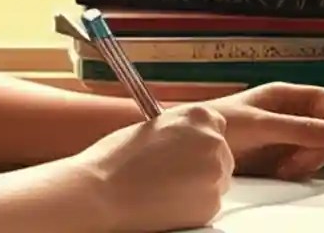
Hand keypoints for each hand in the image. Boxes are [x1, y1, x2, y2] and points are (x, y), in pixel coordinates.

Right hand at [73, 103, 234, 231]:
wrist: (102, 192)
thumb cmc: (115, 160)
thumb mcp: (151, 128)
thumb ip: (178, 130)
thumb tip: (187, 142)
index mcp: (198, 115)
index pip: (216, 126)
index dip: (199, 141)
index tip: (188, 151)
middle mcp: (213, 141)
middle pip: (220, 155)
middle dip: (202, 165)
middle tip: (172, 175)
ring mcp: (216, 173)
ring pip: (217, 181)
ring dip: (198, 186)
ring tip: (164, 189)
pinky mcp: (212, 204)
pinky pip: (209, 205)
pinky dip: (193, 207)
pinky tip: (166, 203)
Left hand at [205, 82, 323, 179]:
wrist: (194, 141)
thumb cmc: (219, 123)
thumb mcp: (261, 126)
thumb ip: (298, 129)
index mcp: (283, 94)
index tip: (320, 141)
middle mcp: (286, 109)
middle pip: (323, 125)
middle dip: (316, 147)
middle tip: (299, 163)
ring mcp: (282, 130)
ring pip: (314, 144)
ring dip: (306, 160)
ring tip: (285, 169)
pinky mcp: (276, 149)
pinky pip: (300, 158)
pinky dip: (296, 168)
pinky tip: (279, 171)